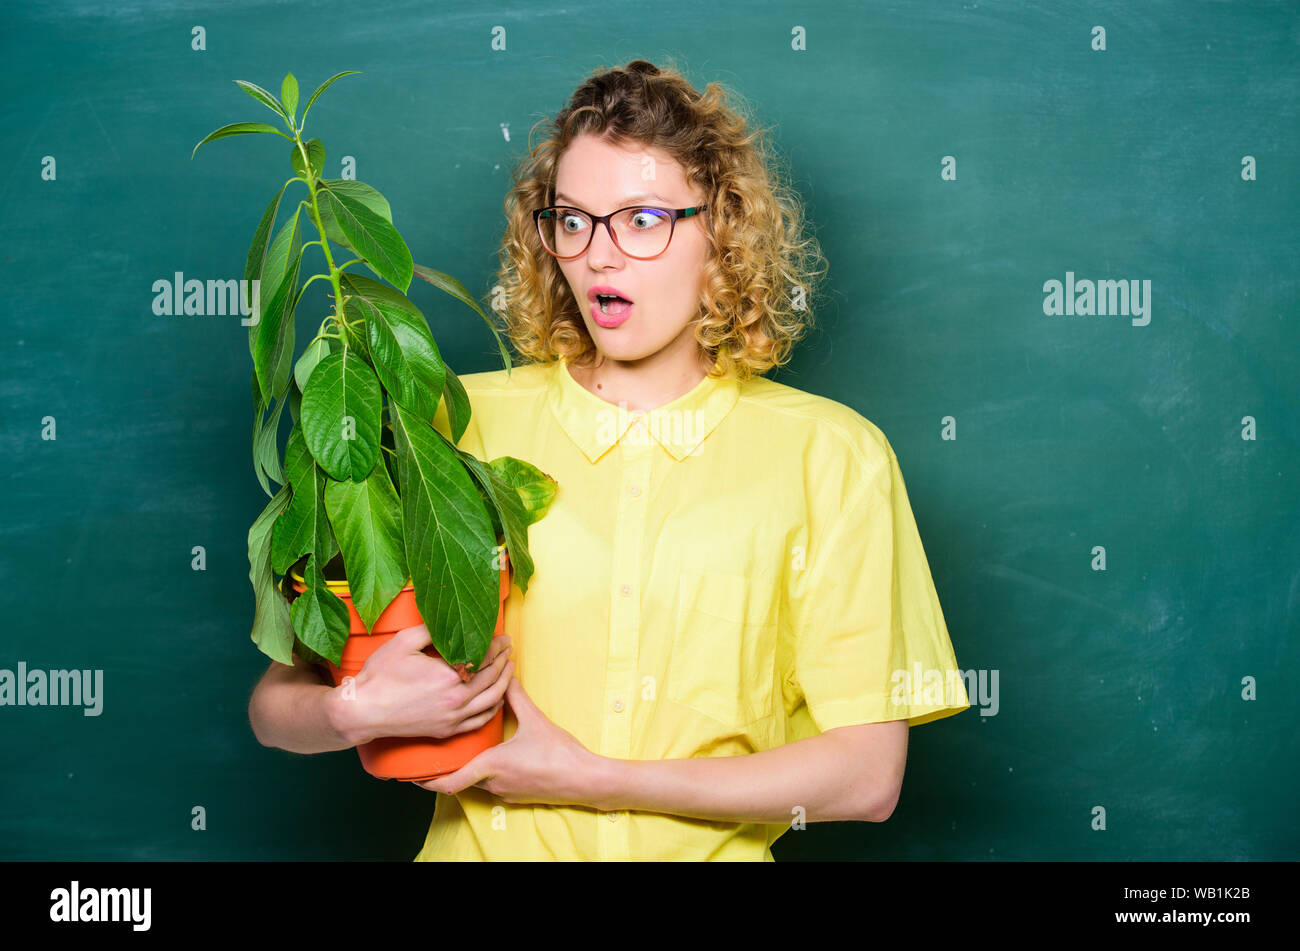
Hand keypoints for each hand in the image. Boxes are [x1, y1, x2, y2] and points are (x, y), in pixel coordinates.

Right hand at [338, 625, 513, 744]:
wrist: (362, 711)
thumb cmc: (380, 676)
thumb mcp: (405, 641)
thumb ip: (433, 629)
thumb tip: (451, 620)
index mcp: (448, 675)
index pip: (484, 657)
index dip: (497, 645)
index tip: (503, 637)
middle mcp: (456, 699)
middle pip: (492, 677)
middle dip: (504, 660)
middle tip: (509, 648)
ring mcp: (453, 718)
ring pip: (492, 700)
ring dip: (504, 682)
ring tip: (509, 668)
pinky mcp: (447, 730)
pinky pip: (480, 721)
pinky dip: (494, 708)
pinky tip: (497, 699)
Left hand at [414, 675, 599, 807]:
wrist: (583, 779)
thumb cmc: (558, 752)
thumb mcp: (535, 720)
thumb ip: (515, 697)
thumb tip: (503, 675)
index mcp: (491, 765)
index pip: (450, 782)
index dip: (428, 781)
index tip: (412, 775)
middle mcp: (493, 783)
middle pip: (462, 778)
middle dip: (451, 767)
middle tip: (437, 752)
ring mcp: (505, 792)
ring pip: (479, 780)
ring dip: (472, 767)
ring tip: (469, 750)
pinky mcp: (517, 794)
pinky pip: (495, 783)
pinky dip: (489, 771)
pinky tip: (497, 757)